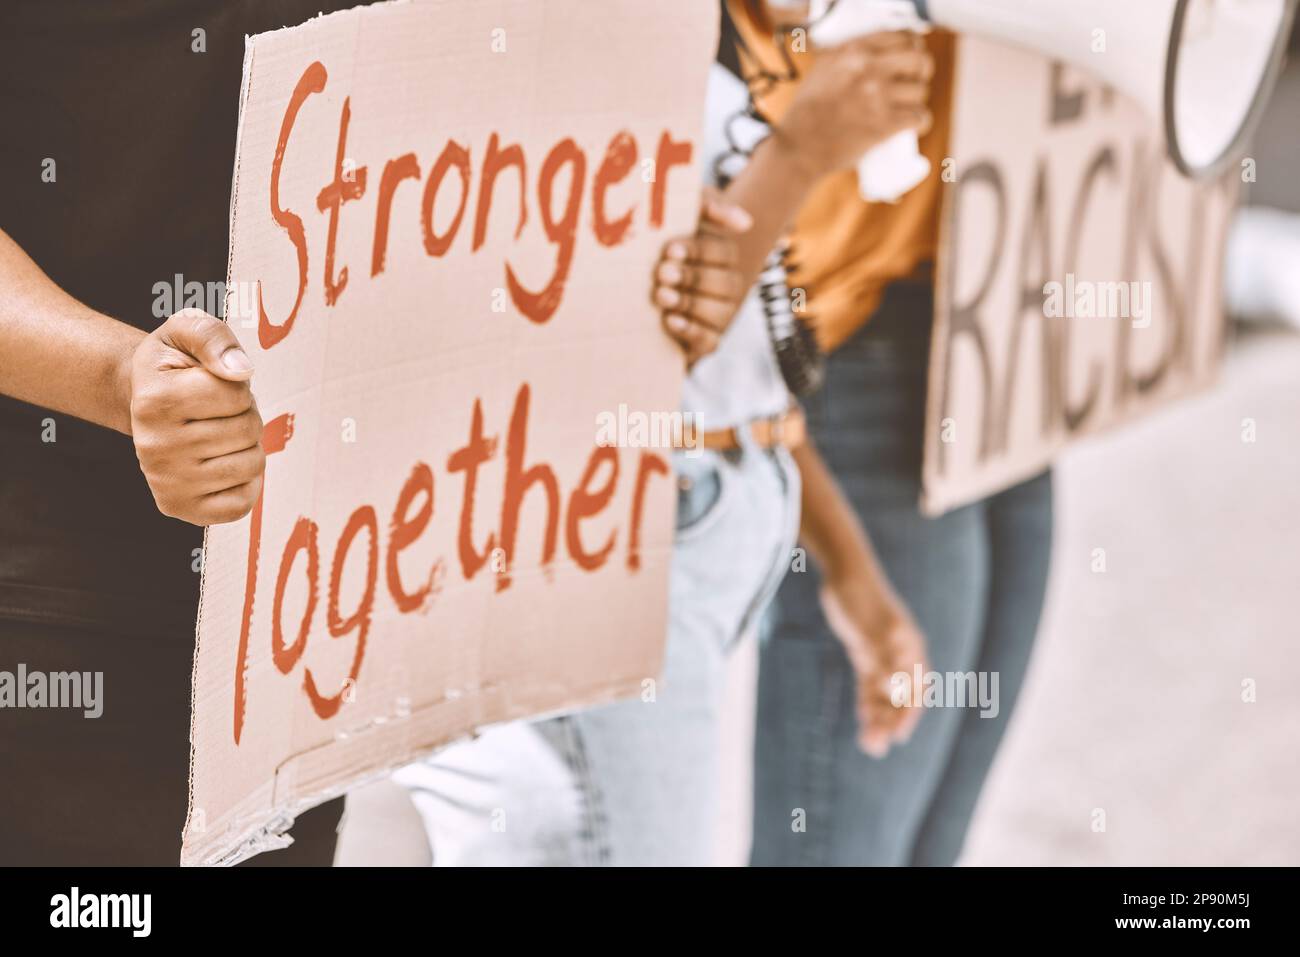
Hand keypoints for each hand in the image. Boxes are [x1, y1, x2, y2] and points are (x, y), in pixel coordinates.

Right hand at [127, 309, 264, 525]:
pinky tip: (222, 462)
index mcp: (154, 401)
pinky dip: (246, 481)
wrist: (143, 400)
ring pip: (252, 464)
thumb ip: (213, 337)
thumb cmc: (174, 365)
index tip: (214, 383)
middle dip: (245, 414)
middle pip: (247, 430)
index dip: (238, 386)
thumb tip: (241, 372)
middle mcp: (153, 446)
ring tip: (219, 432)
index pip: (236, 394)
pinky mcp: (180, 508)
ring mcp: (165, 482)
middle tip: (218, 411)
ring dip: (247, 445)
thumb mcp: (186, 329)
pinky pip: (243, 503)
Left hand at [653, 187, 752, 364]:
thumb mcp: (678, 212)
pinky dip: (692, 332)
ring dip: (690, 304)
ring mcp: (717, 317)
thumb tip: (745, 223)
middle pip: (726, 284)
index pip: (724, 253)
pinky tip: (670, 321)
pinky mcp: (702, 343)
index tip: (670, 250)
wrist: (613, 282)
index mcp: (720, 256)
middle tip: (661, 273)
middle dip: (693, 278)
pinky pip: (710, 342)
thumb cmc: (651, 238)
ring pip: (721, 313)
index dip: (699, 252)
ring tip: (661, 296)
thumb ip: (708, 207)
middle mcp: (724, 286)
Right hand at [775, 30, 933, 182]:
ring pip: (921, 91)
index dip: (912, 47)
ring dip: (917, 101)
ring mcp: (878, 96)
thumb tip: (873, 51)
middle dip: (921, 72)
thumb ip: (846, 55)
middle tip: (914, 83)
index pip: (902, 36)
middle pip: (919, 60)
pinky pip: (920, 117)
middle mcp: (868, 68)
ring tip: (906, 108)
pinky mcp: (884, 124)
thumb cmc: (806, 112)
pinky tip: (913, 124)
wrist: (799, 148)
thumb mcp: (822, 69)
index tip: (910, 58)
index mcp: (854, 50)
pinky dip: (920, 122)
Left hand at [820, 571, 927, 757]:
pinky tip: (862, 720)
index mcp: (909, 648)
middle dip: (889, 723)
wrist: (844, 573)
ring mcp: (884, 653)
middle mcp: (900, 654)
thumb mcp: (871, 629)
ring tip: (868, 743)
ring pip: (884, 693)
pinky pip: (870, 684)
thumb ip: (883, 658)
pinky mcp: (867, 652)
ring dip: (877, 718)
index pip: (915, 689)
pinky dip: (867, 702)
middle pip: (899, 696)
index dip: (908, 714)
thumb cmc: (861, 598)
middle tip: (874, 748)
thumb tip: (892, 689)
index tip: (898, 737)